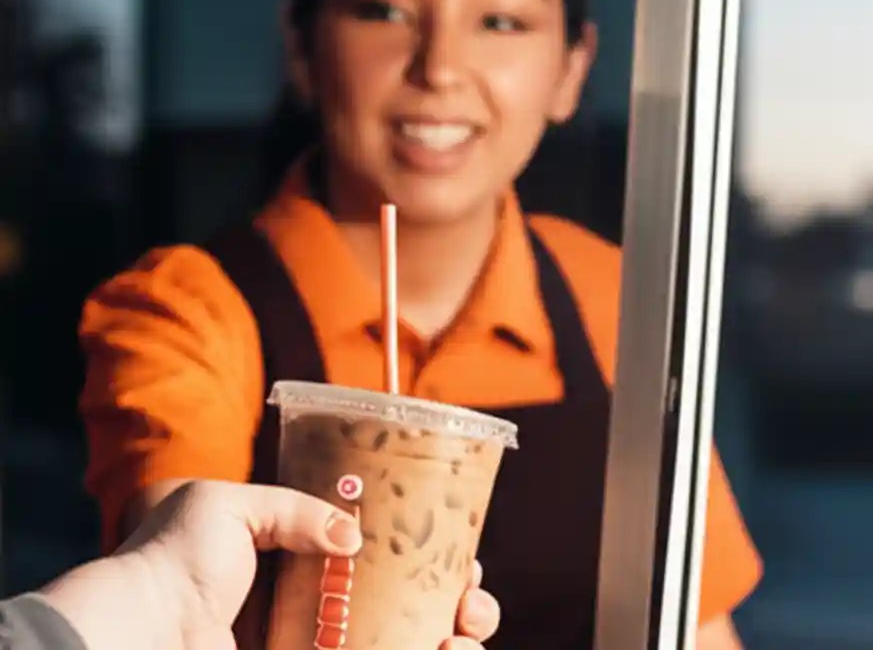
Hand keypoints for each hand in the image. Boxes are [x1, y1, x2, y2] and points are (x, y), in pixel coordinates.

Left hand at [40, 481, 498, 649]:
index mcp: (311, 568)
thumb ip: (293, 506)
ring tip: (464, 638)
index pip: (393, 562)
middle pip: (416, 611)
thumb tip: (352, 534)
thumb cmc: (172, 561)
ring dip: (457, 643)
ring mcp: (322, 648)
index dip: (438, 562)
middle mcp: (324, 613)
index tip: (464, 562)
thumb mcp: (228, 504)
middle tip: (470, 605)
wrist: (136, 628)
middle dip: (461, 609)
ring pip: (409, 646)